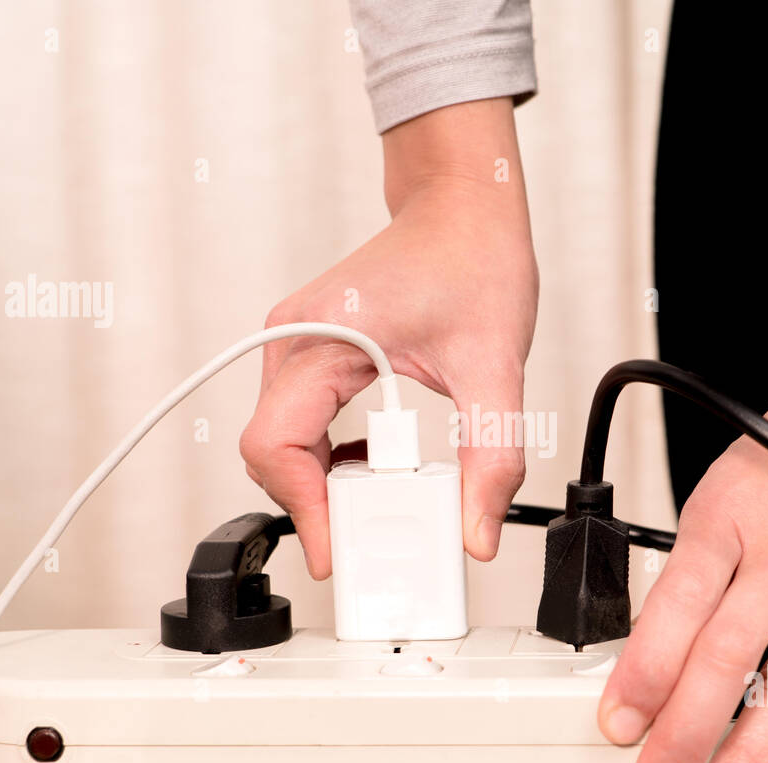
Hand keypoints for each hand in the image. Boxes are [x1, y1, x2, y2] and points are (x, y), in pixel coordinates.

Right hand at [240, 99, 536, 578]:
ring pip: (283, 443)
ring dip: (325, 482)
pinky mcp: (311, 351)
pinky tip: (376, 461)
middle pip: (272, 453)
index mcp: (321, 336)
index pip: (278, 445)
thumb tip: (478, 533)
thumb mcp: (495, 366)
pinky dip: (331, 458)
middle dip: (317, 503)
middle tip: (373, 532)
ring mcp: (297, 344)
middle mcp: (293, 339)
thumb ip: (491, 456)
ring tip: (383, 495)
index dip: (302, 508)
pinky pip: (300, 423)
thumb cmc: (473, 257)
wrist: (466, 206)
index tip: (337, 550)